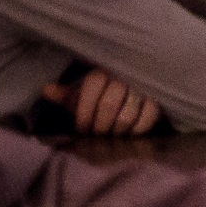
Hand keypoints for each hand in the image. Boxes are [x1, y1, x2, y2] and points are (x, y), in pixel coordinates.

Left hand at [40, 69, 161, 134]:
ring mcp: (143, 86)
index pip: (93, 86)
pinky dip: (137, 130)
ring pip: (127, 114)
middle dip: (98, 126)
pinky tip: (129, 134)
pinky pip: (148, 117)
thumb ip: (67, 94)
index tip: (81, 129)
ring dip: (115, 131)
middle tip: (95, 136)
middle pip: (108, 104)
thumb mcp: (84, 90)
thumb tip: (46, 90)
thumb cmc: (104, 92)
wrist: (138, 84)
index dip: (84, 112)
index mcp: (104, 69)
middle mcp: (124, 75)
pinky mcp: (159, 98)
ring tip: (110, 137)